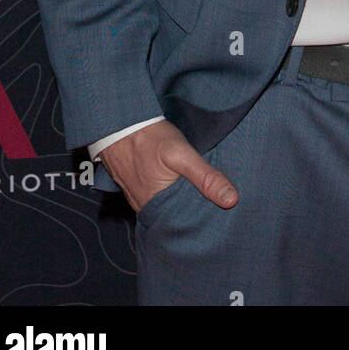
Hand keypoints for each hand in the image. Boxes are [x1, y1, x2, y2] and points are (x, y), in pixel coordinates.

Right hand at [99, 119, 238, 213]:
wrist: (118, 124)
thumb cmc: (149, 138)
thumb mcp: (181, 154)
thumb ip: (205, 177)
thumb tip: (231, 199)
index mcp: (158, 208)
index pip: (188, 224)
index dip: (206, 220)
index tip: (224, 216)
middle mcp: (146, 209)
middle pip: (177, 217)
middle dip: (195, 211)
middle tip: (217, 204)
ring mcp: (139, 200)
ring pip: (166, 207)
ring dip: (182, 202)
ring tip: (203, 195)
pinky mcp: (136, 190)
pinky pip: (156, 199)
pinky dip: (169, 194)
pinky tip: (180, 185)